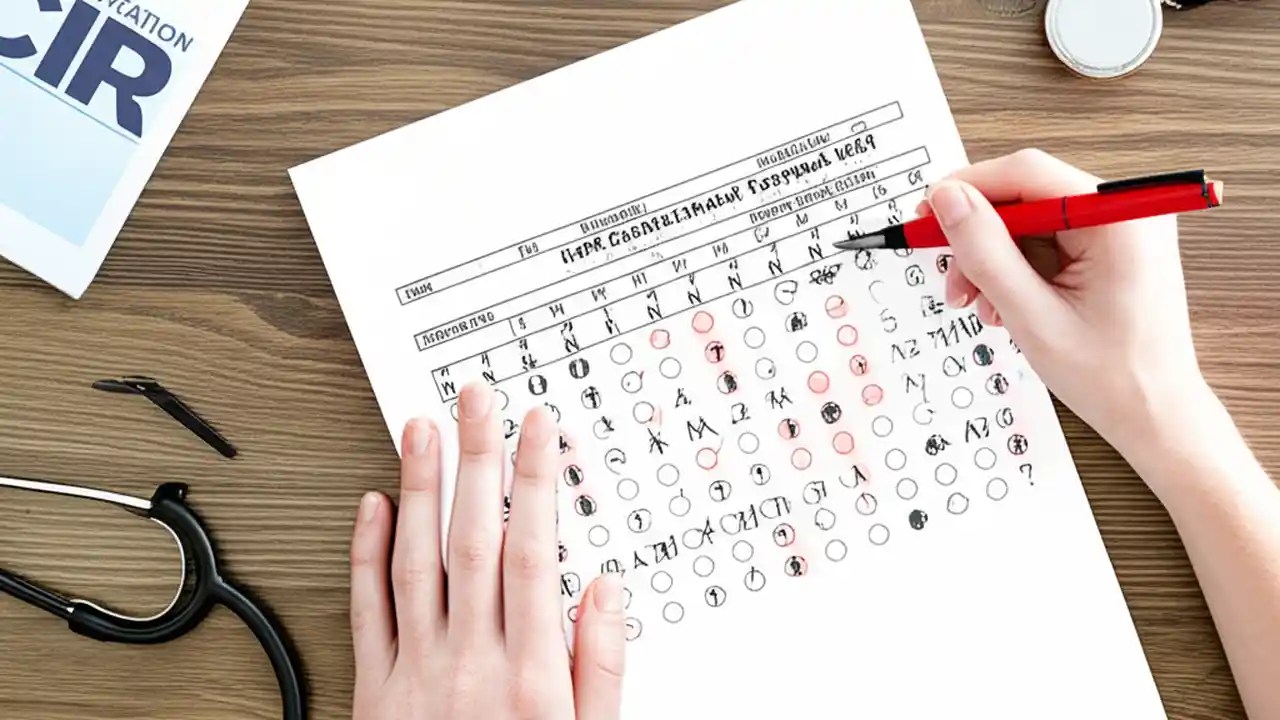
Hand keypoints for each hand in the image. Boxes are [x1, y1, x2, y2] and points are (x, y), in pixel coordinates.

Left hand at [348, 382, 625, 719]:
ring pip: (415, 561)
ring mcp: (415, 674)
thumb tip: (602, 590)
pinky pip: (366, 611)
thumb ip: (600, 668)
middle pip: (472, 540)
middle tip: (476, 401)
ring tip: (420, 430)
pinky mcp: (374, 693)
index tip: (539, 431)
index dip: (535, 482)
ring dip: (420, 488)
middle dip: (477, 461)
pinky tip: (372, 505)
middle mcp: (469, 664)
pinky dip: (365, 553)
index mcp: (530, 675)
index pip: (531, 552)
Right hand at [928, 150, 1208, 466]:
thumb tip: (947, 200)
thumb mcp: (1032, 316)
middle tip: (947, 271)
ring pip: (1030, 221)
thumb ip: (986, 252)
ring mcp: (1120, 231)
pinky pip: (1046, 241)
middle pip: (1027, 195)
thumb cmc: (1113, 378)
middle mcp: (1125, 213)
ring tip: (975, 300)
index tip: (926, 214)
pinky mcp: (1110, 249)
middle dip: (978, 235)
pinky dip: (1014, 268)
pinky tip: (1001, 302)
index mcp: (1119, 220)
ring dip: (991, 258)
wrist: (1156, 417)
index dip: (968, 189)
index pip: (1027, 173)